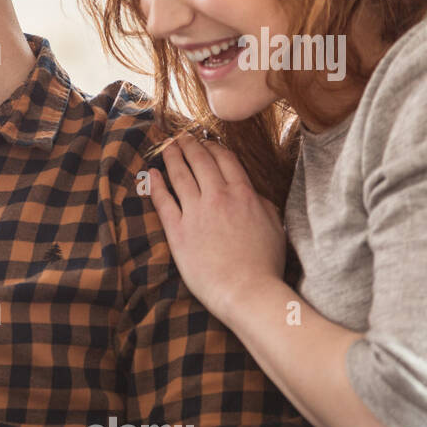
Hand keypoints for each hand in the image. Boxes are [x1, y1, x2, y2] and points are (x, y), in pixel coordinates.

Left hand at [147, 135, 286, 321]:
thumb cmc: (264, 265)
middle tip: (182, 136)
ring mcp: (196, 213)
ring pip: (180, 175)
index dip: (213, 147)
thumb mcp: (274, 227)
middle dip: (190, 145)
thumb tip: (253, 194)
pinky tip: (151, 174)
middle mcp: (218, 197)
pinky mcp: (178, 231)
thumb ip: (262, 205)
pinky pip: (163, 201)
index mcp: (244, 194)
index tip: (206, 142)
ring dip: (172, 157)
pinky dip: (156, 185)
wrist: (246, 290)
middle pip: (200, 162)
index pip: (225, 160)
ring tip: (167, 147)